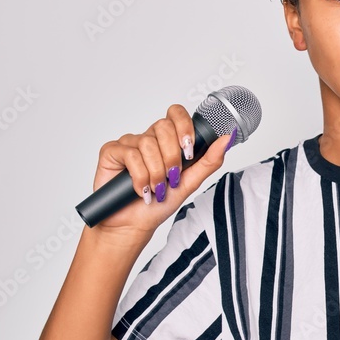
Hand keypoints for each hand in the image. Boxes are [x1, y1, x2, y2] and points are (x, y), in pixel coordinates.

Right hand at [90, 104, 235, 236]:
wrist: (134, 225)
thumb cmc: (160, 204)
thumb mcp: (191, 182)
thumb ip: (209, 160)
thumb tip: (227, 138)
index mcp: (168, 140)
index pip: (176, 114)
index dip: (184, 128)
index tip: (188, 151)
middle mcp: (148, 138)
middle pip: (163, 127)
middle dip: (172, 157)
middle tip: (172, 177)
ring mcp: (129, 144)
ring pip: (147, 143)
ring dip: (156, 172)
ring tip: (156, 189)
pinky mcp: (111, 152)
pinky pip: (129, 154)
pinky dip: (139, 176)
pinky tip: (141, 190)